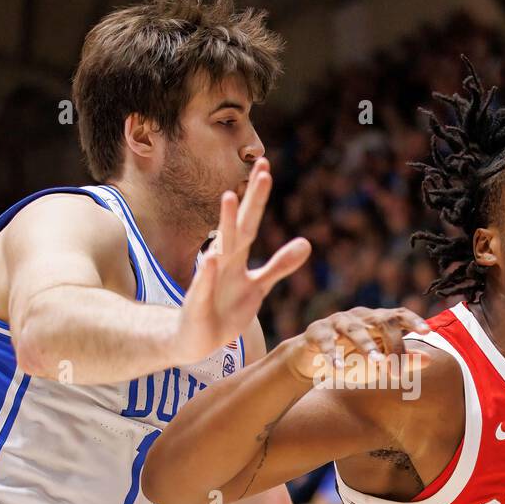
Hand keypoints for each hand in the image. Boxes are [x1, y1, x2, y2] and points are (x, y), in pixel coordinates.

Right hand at [177, 158, 310, 360]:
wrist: (198, 338)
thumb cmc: (227, 307)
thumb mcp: (258, 285)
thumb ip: (280, 264)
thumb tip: (307, 243)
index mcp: (237, 256)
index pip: (250, 220)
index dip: (258, 195)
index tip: (265, 165)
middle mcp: (222, 262)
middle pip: (240, 226)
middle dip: (250, 200)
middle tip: (262, 170)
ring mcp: (209, 279)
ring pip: (220, 249)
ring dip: (224, 225)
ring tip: (228, 197)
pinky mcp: (197, 302)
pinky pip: (202, 286)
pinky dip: (207, 272)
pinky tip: (211, 257)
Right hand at [280, 306, 431, 384]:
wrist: (311, 362)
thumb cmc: (351, 360)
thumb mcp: (379, 363)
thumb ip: (402, 361)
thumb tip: (430, 359)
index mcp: (376, 320)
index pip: (398, 314)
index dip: (413, 320)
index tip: (427, 332)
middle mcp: (358, 316)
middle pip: (380, 321)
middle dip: (392, 345)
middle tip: (396, 374)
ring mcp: (336, 322)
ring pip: (354, 329)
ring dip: (367, 347)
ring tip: (377, 364)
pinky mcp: (316, 332)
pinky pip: (325, 341)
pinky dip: (332, 355)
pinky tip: (338, 370)